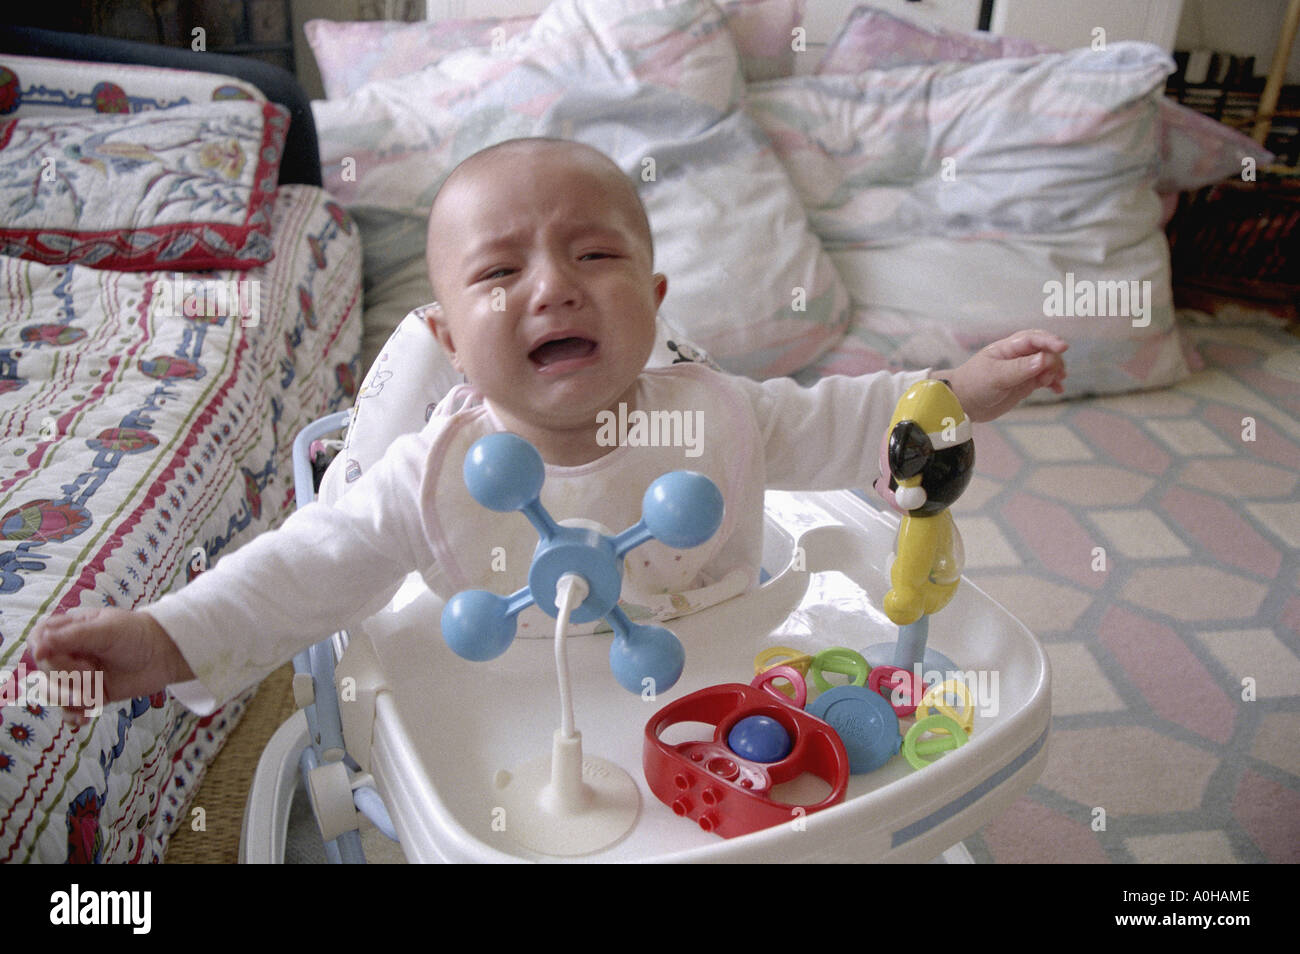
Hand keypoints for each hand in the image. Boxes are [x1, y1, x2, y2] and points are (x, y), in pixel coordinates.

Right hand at [27, 608, 193, 726]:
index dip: (43, 652)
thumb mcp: (106, 631)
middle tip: (91, 672)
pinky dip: (74, 715)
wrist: (164, 655)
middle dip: (66, 676)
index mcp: (69, 629)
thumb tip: (37, 648)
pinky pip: (70, 709)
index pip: (38, 640)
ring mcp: (78, 674)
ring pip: (55, 692)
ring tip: (93, 693)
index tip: (52, 658)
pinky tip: (84, 718)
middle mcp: (69, 652)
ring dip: (71, 697)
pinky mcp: (90, 693)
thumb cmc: (136, 634)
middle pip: (46, 670)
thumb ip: (72, 637)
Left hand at [940, 330, 1067, 422]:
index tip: (1063, 347)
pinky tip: (1058, 390)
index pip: (1033, 338)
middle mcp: (1018, 356)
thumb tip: (1044, 359)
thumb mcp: (996, 376)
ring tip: (1055, 382)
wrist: (962, 403)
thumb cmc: (974, 384)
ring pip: (1047, 365)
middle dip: (1054, 358)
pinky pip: (1044, 379)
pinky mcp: (1025, 383)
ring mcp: (1023, 370)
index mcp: (1008, 347)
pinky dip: (1053, 382)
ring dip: (1055, 371)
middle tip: (1054, 373)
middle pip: (1044, 350)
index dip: (1049, 340)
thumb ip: (1020, 368)